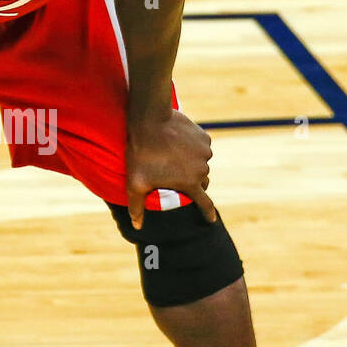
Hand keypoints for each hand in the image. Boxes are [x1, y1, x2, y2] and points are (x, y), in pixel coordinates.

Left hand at [125, 109, 216, 228]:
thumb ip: (137, 206)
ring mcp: (204, 151)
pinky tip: (178, 144)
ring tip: (174, 157)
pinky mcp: (203, 137)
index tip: (211, 220)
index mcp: (190, 183)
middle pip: (202, 181)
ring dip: (192, 164)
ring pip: (201, 163)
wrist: (150, 120)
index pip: (204, 203)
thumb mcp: (135, 183)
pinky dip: (193, 148)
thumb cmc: (141, 153)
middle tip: (176, 177)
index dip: (207, 213)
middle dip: (192, 182)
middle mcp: (202, 169)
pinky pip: (201, 146)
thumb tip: (137, 226)